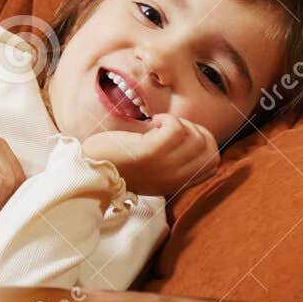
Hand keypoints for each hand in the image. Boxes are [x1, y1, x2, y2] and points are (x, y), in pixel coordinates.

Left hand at [81, 115, 219, 196]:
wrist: (89, 170)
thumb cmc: (117, 163)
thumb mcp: (153, 168)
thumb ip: (174, 160)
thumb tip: (192, 134)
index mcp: (178, 182)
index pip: (214, 161)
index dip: (204, 141)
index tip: (180, 134)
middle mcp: (176, 177)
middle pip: (209, 146)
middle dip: (193, 128)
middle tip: (168, 127)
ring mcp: (166, 166)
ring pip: (195, 136)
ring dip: (178, 122)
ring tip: (157, 125)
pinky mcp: (152, 153)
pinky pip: (177, 128)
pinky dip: (167, 119)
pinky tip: (151, 123)